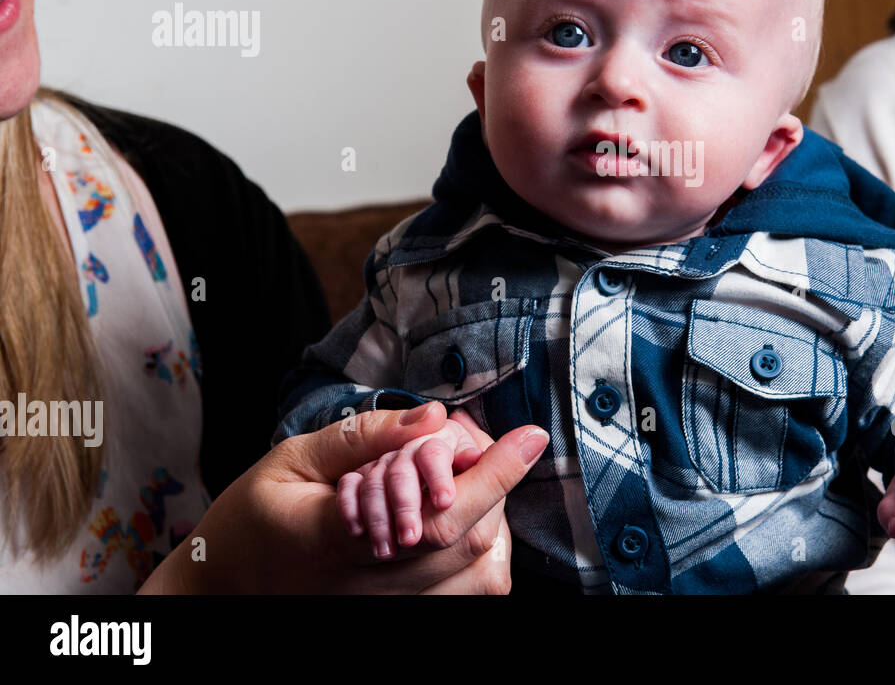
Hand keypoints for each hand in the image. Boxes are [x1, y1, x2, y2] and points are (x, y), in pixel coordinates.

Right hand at [139, 401, 547, 593]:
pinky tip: (466, 524)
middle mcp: (371, 585)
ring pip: (480, 576)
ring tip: (474, 486)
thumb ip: (363, 436)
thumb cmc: (254, 520)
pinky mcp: (398, 619)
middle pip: (468, 541)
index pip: (439, 511)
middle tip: (486, 447)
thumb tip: (434, 417)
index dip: (496, 473)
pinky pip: (467, 598)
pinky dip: (483, 559)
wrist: (220, 593)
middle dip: (495, 486)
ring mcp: (388, 610)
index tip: (532, 436)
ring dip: (494, 524)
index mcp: (340, 538)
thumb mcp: (292, 460)